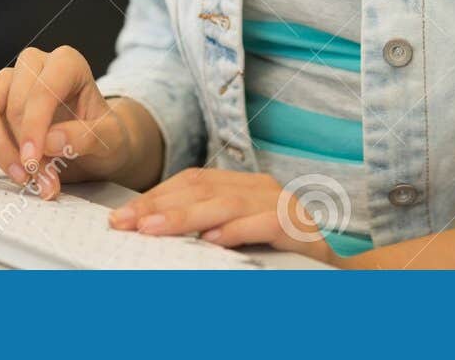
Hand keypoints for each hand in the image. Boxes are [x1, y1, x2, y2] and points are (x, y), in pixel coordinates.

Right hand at [0, 45, 136, 198]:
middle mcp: (34, 66)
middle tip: (34, 178)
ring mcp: (7, 81)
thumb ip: (85, 137)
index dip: (34, 127)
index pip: (41, 89)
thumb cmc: (102, 134)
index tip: (33, 161)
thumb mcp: (110, 139)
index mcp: (67, 64)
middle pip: (8, 100)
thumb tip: (51, 140)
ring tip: (16, 175)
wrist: (95, 144)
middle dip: (17, 145)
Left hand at [106, 167, 344, 266]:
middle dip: (159, 206)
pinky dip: (236, 230)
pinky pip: (264, 223)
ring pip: (226, 203)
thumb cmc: (276, 256)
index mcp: (242, 184)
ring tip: (154, 229)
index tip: (121, 217)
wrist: (332, 273)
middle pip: (202, 189)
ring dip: (186, 217)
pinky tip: (211, 240)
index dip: (155, 196)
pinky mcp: (297, 226)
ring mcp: (281, 202)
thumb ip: (203, 229)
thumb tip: (150, 230)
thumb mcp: (234, 237)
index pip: (191, 181)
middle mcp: (260, 186)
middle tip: (126, 223)